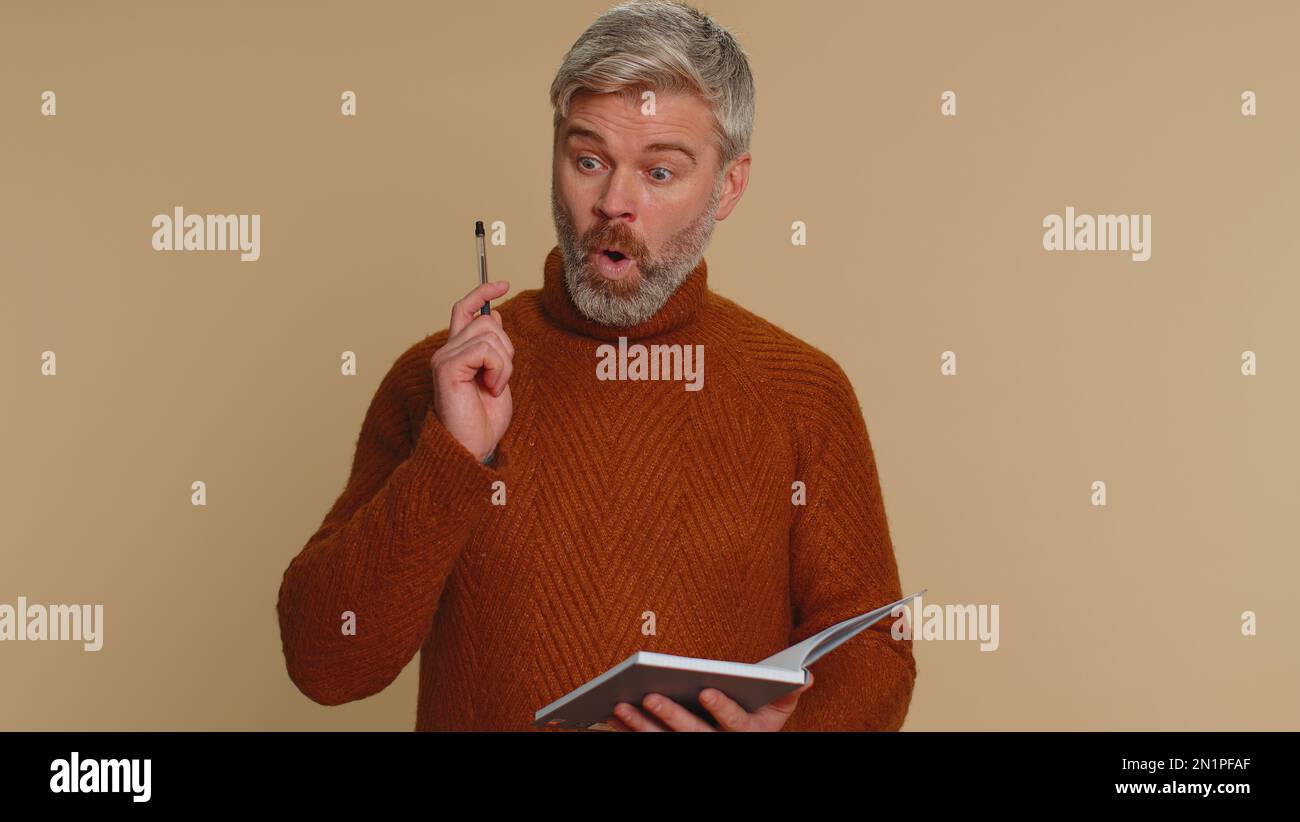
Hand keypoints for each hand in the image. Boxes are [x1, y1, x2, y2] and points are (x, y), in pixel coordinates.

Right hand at [430, 280, 513, 461]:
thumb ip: (494, 348)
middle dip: (507, 348)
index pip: (464, 309)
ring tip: (494, 387)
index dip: (483, 293)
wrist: (472, 448)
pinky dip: (499, 370)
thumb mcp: (497, 376)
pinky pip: (486, 350)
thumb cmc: (484, 420)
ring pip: (489, 334)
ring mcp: (444, 358)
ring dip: (504, 363)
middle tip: (500, 379)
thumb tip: (495, 315)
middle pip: (486, 321)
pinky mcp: (447, 368)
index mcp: (457, 352)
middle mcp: (446, 351)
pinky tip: (491, 389)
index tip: (504, 284)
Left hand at [606, 671, 812, 730]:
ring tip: (620, 706)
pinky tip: (613, 715)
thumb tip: (804, 675)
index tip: (707, 691)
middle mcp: (719, 747)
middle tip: (650, 696)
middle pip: (692, 736)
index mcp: (747, 735)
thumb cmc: (758, 716)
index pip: (734, 725)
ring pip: (664, 743)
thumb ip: (788, 691)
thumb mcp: (778, 708)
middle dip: (670, 717)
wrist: (744, 741)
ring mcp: (694, 750)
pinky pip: (647, 744)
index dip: (723, 709)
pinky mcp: (673, 749)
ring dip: (639, 727)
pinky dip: (628, 732)